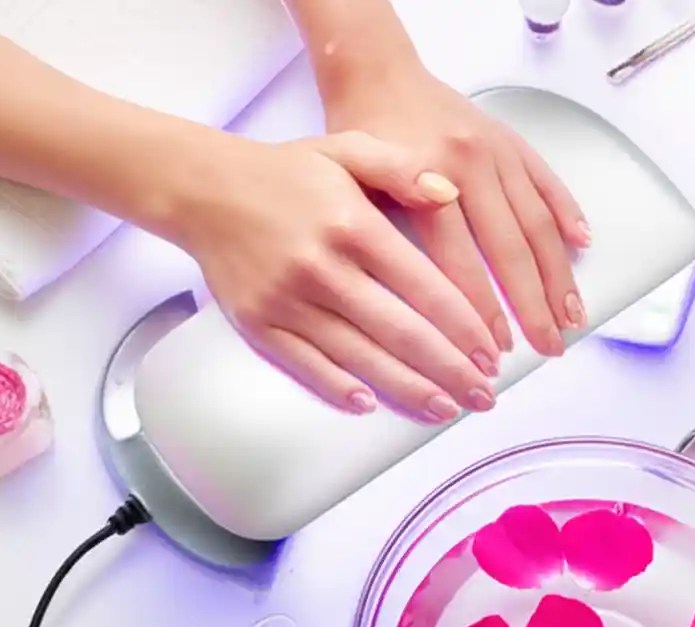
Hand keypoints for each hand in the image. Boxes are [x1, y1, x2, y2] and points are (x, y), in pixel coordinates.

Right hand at [163, 131, 502, 421]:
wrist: (202, 188)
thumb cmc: (286, 172)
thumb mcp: (349, 149)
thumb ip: (403, 168)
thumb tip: (452, 194)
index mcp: (353, 225)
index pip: (425, 287)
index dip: (465, 327)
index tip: (493, 353)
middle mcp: (322, 268)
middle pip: (401, 333)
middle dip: (451, 371)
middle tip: (484, 396)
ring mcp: (288, 300)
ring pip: (361, 358)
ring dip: (409, 390)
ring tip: (447, 409)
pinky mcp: (258, 324)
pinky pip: (307, 366)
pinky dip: (340, 390)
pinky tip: (373, 405)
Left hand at [322, 69, 591, 356]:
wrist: (377, 70)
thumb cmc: (358, 133)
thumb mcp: (351, 183)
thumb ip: (381, 231)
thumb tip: (420, 295)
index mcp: (426, 178)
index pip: (462, 263)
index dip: (482, 313)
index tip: (496, 350)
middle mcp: (469, 165)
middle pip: (511, 251)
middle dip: (533, 307)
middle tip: (549, 348)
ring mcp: (497, 152)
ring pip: (537, 224)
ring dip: (558, 274)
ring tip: (572, 315)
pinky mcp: (513, 142)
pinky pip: (548, 182)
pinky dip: (568, 213)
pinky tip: (583, 244)